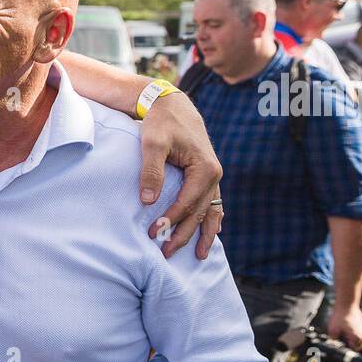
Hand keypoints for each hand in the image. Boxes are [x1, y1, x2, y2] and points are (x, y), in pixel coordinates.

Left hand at [139, 92, 224, 260]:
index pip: (187, 202)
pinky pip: (212, 203)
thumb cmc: (161, 123)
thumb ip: (151, 171)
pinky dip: (211, 220)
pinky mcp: (206, 176)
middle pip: (199, 212)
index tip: (154, 234)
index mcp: (204, 168)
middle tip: (166, 253)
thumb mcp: (152, 143)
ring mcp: (213, 176)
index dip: (171, 220)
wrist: (172, 105)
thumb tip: (148, 201)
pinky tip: (208, 235)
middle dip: (184, 234)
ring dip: (203, 233)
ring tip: (199, 256)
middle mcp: (214, 174)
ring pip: (210, 211)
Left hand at [327, 304, 361, 349]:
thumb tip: (333, 348)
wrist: (347, 306)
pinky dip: (356, 337)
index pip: (352, 351)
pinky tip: (349, 331)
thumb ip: (333, 341)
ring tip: (346, 333)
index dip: (345, 348)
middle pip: (357, 348)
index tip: (341, 342)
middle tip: (343, 336)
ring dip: (353, 341)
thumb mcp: (332, 331)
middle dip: (350, 345)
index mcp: (357, 339)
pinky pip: (361, 338)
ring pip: (360, 344)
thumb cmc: (340, 317)